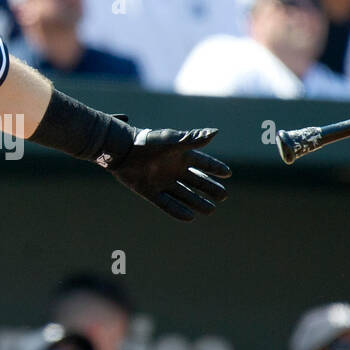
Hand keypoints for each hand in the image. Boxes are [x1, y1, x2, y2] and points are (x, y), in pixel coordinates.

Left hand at [107, 127, 229, 220]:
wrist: (122, 150)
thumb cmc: (148, 142)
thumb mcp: (173, 141)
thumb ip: (193, 140)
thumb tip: (215, 132)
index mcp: (180, 155)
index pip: (202, 162)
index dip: (215, 167)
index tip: (227, 173)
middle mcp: (172, 169)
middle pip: (196, 180)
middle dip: (210, 188)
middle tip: (223, 197)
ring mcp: (161, 181)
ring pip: (184, 194)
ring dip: (197, 202)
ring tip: (211, 210)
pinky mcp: (149, 191)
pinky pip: (166, 203)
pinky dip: (178, 210)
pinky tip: (190, 217)